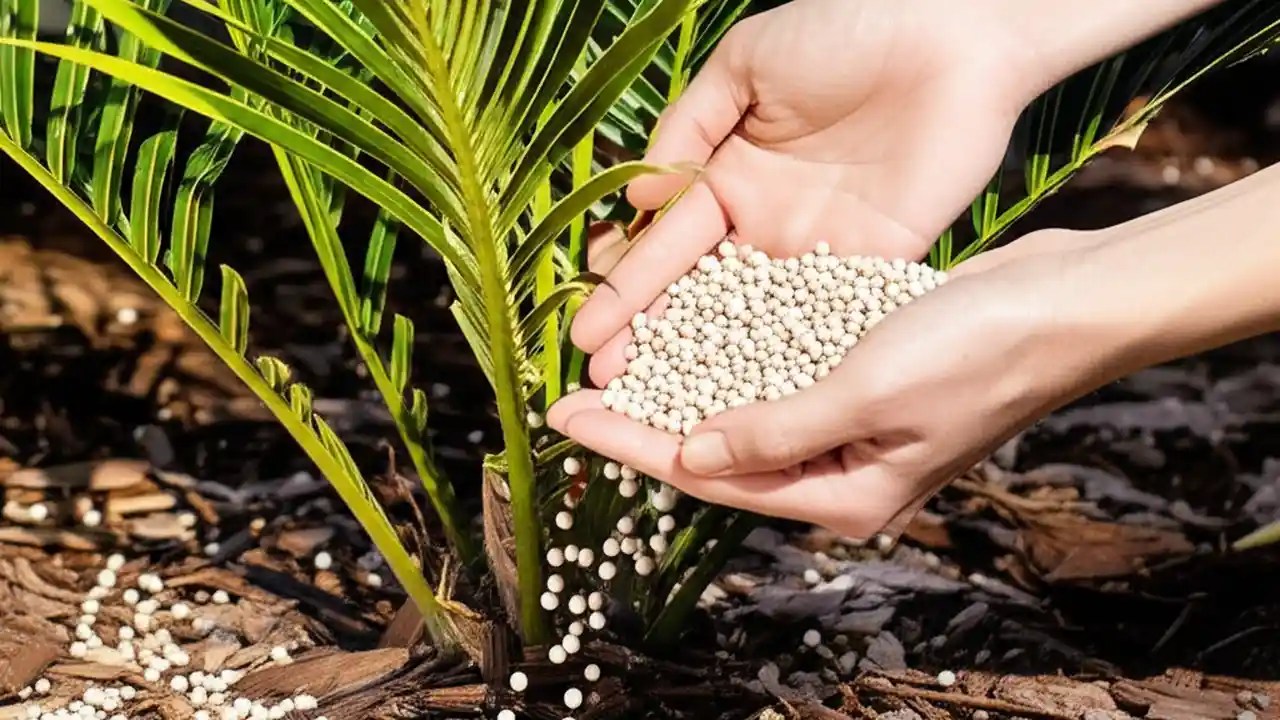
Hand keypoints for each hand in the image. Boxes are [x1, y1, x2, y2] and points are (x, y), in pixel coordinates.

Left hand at [550, 229, 1113, 539]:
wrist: (1063, 304)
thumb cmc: (978, 352)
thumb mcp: (866, 394)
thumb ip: (775, 431)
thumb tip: (691, 453)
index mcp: (841, 496)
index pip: (709, 476)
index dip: (631, 445)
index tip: (563, 418)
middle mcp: (842, 470)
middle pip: (719, 448)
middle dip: (649, 418)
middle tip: (575, 391)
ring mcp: (854, 427)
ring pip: (747, 410)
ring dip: (688, 384)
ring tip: (625, 359)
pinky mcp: (864, 380)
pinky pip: (782, 375)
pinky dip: (739, 355)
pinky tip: (697, 331)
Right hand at [570, 0, 1041, 360]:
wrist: (954, 37)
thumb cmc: (847, 29)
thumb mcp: (746, 63)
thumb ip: (689, 127)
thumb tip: (644, 198)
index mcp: (728, 173)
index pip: (667, 241)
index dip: (627, 288)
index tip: (586, 331)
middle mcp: (764, 221)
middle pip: (697, 292)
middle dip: (650, 336)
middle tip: (605, 382)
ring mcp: (815, 250)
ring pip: (748, 317)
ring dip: (704, 360)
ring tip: (658, 403)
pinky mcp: (871, 267)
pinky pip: (820, 319)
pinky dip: (784, 356)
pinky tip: (745, 397)